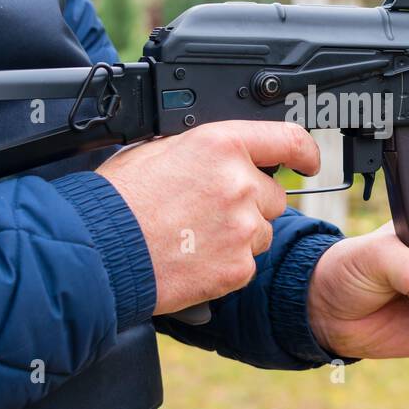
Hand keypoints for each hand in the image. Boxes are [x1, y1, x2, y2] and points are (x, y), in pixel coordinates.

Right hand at [95, 121, 319, 315]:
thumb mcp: (157, 149)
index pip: (287, 141)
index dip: (304, 152)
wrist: (99, 252)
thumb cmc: (118, 200)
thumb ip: (202, 149)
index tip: (309, 161)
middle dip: (250, 204)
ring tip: (193, 237)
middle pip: (273, 195)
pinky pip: (246, 264)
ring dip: (238, 235)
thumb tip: (221, 154)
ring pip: (261, 232)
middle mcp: (239, 183)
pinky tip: (193, 258)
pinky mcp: (238, 267)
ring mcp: (243, 228)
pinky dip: (225, 264)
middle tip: (207, 212)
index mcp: (221, 145)